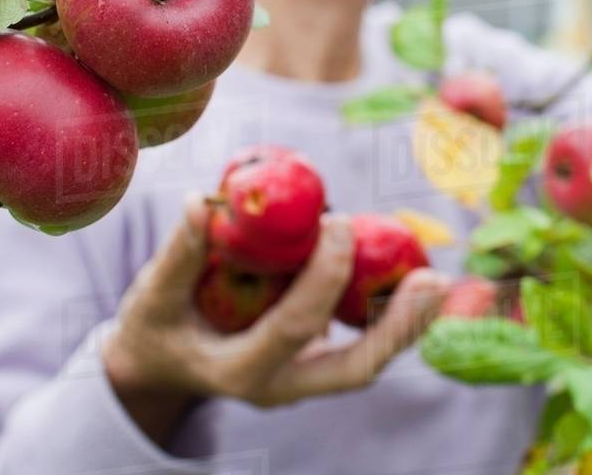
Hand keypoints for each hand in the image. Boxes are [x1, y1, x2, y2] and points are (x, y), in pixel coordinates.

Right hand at [102, 195, 448, 445]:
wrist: (161, 369)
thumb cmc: (155, 329)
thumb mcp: (152, 298)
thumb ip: (178, 256)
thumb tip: (200, 203)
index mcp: (238, 372)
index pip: (294, 326)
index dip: (323, 276)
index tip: (340, 220)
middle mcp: (280, 387)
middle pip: (354, 367)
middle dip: (396, 325)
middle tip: (432, 278)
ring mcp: (302, 383)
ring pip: (368, 362)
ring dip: (407, 325)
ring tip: (439, 281)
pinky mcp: (316, 369)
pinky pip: (363, 348)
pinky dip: (392, 320)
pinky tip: (415, 282)